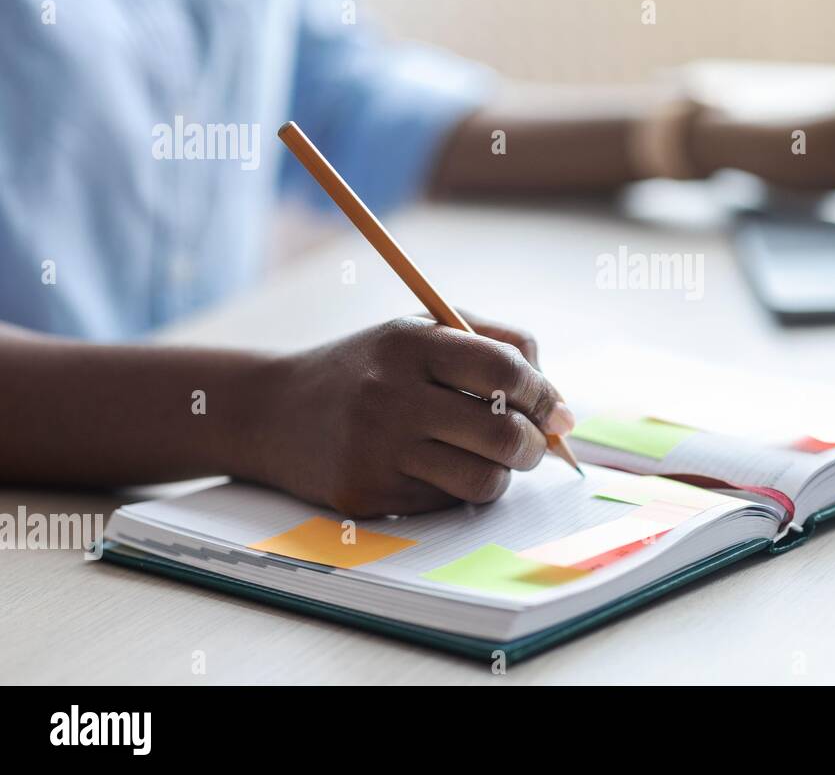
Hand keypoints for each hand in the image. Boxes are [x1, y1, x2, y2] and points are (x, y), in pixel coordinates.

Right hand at [254, 312, 573, 516]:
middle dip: (534, 444)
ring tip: (492, 458)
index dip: (543, 394)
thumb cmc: (371, 368)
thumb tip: (561, 408)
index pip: (503, 370)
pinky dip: (459, 489)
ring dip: (503, 474)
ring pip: (483, 479)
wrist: (273, 412)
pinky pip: (447, 502)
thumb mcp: (423, 331)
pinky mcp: (368, 493)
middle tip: (534, 444)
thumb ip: (498, 346)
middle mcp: (391, 395)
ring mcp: (377, 448)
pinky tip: (440, 468)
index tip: (556, 411)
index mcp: (410, 344)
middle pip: (501, 432)